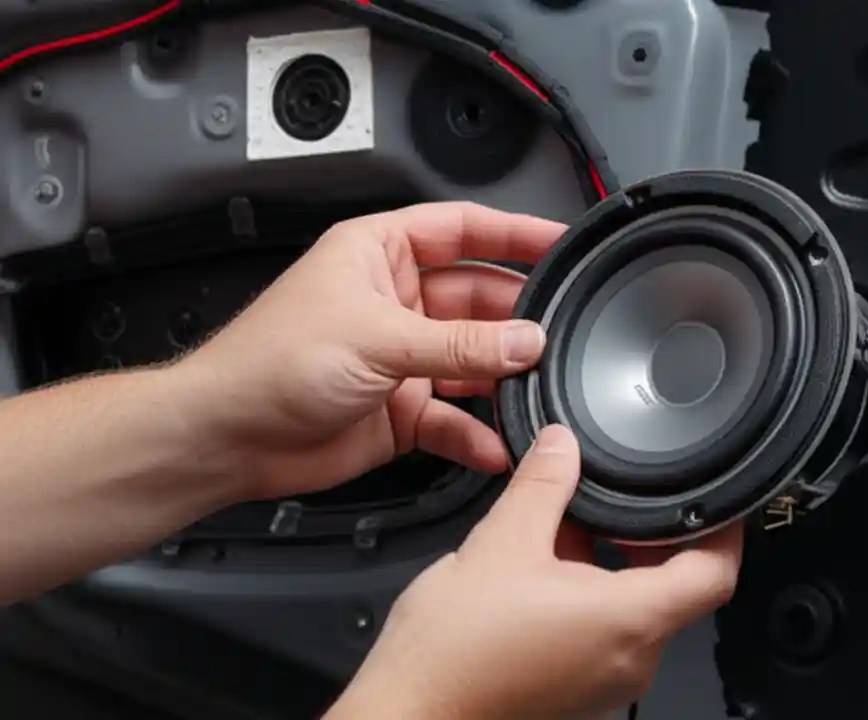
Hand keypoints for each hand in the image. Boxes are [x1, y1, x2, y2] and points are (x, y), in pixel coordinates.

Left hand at [175, 202, 563, 499]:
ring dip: (502, 379)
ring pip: (473, 361)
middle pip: (478, 299)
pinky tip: (495, 441)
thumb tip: (523, 340)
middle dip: (516, 320)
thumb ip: (459, 344)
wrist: (228, 437)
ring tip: (534, 389)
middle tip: (554, 335)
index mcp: (379, 254)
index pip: (462, 229)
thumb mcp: (377, 338)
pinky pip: (454, 417)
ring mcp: (402, 356)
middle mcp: (394, 300)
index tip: (561, 243)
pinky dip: (476, 432)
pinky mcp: (402, 409)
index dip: (513, 233)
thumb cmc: (269, 363)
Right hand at [327, 425, 743, 719]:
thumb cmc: (453, 655)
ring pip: (635, 610)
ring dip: (614, 565)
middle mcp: (630, 659)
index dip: (727, 529)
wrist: (408, 716)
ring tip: (571, 527)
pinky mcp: (577, 693)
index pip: (716, 572)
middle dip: (654, 538)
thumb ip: (543, 485)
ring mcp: (605, 683)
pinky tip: (545, 571)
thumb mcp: (501, 544)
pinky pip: (606, 636)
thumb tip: (562, 446)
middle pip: (677, 588)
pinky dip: (590, 597)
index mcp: (629, 620)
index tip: (722, 499)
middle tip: (629, 496)